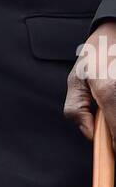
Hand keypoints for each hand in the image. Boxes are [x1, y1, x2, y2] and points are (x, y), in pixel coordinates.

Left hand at [64, 22, 115, 144]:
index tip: (111, 153)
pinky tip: (113, 105)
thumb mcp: (76, 81)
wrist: (114, 33)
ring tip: (110, 114)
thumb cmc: (95, 55)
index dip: (115, 147)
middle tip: (110, 132)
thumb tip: (89, 135)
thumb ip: (76, 111)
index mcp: (108, 91)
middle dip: (115, 132)